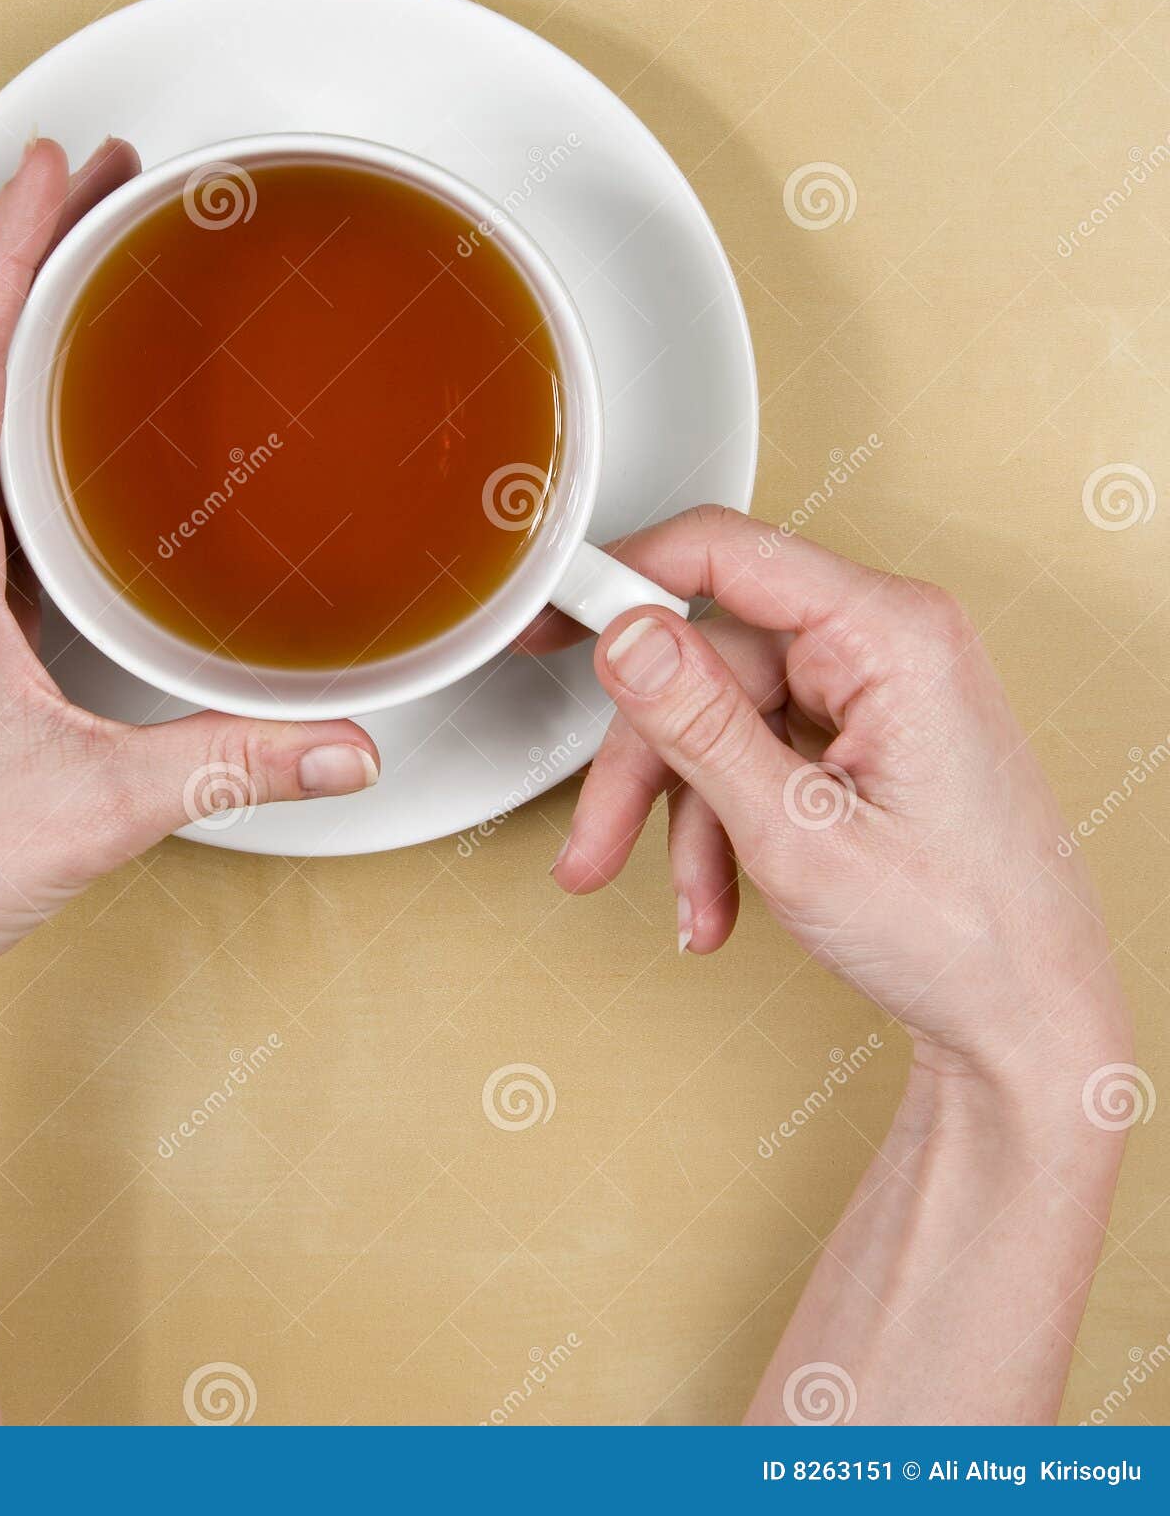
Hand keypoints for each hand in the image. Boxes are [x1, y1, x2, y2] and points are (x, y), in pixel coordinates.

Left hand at [0, 139, 378, 1032]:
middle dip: (32, 266)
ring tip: (92, 290)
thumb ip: (237, 765)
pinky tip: (70, 449)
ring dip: (22, 347)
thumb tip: (345, 744)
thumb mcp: (101, 805)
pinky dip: (22, 438)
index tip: (57, 169)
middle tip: (101, 193)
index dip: (13, 254)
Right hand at [524, 506, 1127, 1084]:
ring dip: (685, 816)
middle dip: (647, 765)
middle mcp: (885, 646)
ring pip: (720, 719)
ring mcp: (875, 692)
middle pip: (707, 664)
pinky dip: (724, 827)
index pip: (723, 554)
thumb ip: (700, 724)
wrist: (1026, 1023)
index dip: (621, 578)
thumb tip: (627, 637)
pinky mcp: (864, 736)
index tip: (551, 616)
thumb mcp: (797, 832)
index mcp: (890, 635)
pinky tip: (720, 896)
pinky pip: (756, 754)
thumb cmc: (962, 937)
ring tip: (689, 899)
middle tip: (595, 837)